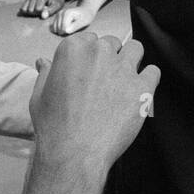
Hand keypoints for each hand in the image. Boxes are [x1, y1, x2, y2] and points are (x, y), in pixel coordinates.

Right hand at [19, 0, 69, 18]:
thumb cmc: (56, 2)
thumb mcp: (56, 6)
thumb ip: (50, 11)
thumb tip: (42, 16)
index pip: (37, 9)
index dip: (42, 12)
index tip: (47, 10)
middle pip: (30, 9)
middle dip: (36, 13)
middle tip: (42, 11)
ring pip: (24, 9)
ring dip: (30, 12)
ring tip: (38, 11)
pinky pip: (22, 8)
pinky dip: (26, 11)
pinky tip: (32, 11)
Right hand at [30, 32, 160, 174]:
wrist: (74, 153)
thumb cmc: (54, 126)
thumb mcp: (39, 96)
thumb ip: (46, 73)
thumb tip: (44, 61)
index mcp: (74, 48)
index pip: (91, 40)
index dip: (91, 56)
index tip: (90, 71)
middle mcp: (100, 51)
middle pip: (113, 43)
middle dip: (110, 58)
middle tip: (105, 82)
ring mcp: (123, 68)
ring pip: (136, 49)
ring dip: (131, 61)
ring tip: (125, 80)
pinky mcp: (142, 87)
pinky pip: (154, 71)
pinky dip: (149, 79)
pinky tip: (140, 91)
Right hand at [51, 5, 93, 35]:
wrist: (85, 11)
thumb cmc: (85, 17)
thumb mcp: (83, 22)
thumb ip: (75, 26)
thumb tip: (65, 31)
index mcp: (67, 13)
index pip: (64, 29)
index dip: (70, 32)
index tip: (76, 28)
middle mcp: (60, 13)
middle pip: (59, 30)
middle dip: (66, 32)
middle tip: (74, 27)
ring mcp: (57, 15)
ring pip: (55, 30)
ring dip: (62, 31)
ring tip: (70, 27)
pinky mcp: (56, 18)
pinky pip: (53, 29)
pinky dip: (59, 30)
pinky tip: (65, 27)